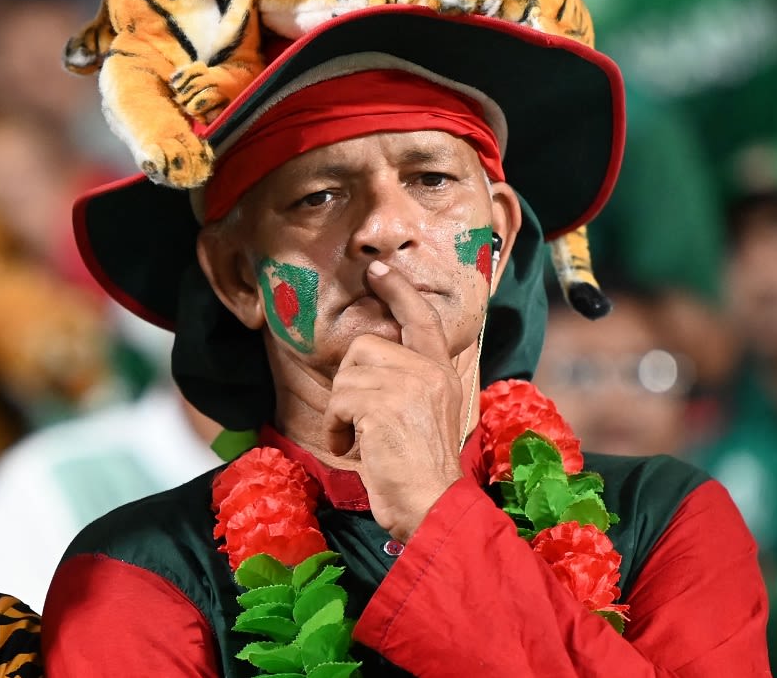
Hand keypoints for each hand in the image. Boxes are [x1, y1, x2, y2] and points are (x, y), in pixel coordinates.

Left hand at [324, 260, 466, 541]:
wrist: (431, 505)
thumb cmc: (418, 470)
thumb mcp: (424, 414)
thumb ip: (406, 382)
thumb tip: (366, 362)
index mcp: (440, 372)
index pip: (420, 318)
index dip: (398, 290)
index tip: (378, 269)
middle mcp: (428, 372)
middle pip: (363, 347)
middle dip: (349, 383)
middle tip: (361, 420)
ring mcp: (408, 386)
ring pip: (346, 375)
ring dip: (342, 411)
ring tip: (361, 437)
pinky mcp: (384, 406)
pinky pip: (339, 401)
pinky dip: (336, 427)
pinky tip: (352, 447)